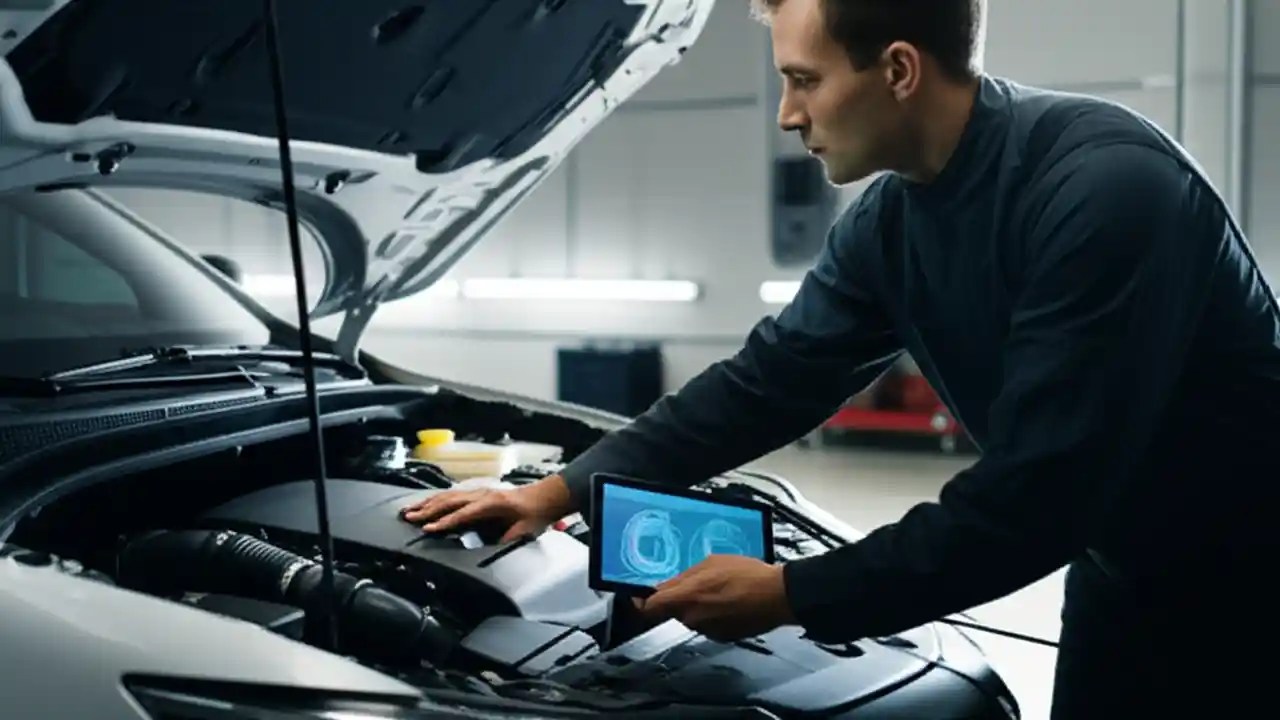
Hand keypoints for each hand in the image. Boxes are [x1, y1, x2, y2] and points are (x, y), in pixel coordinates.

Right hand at [400, 475, 574, 543]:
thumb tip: (489, 550)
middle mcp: (482, 494)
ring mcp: (478, 492)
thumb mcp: (523, 532)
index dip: (445, 522)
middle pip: (449, 501)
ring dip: (427, 503)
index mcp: (492, 503)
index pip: (463, 513)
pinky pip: (452, 496)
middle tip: (408, 518)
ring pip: (448, 496)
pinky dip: (436, 500)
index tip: (428, 529)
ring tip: (409, 510)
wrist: (543, 498)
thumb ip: (505, 540)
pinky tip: (425, 504)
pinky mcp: (477, 494)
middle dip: (428, 510)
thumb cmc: (534, 515)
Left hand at [633, 555, 795, 641]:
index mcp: (686, 597)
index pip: (650, 607)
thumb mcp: (711, 563)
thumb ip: (684, 577)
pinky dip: (714, 616)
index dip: (642, 602)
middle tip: (698, 584)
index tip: (641, 598)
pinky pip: (709, 625)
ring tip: (720, 591)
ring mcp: (708, 630)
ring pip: (692, 617)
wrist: (777, 596)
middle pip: (672, 611)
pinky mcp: (722, 637)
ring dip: (699, 607)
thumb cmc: (747, 575)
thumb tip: (667, 585)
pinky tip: (730, 603)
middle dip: (679, 599)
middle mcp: (693, 618)